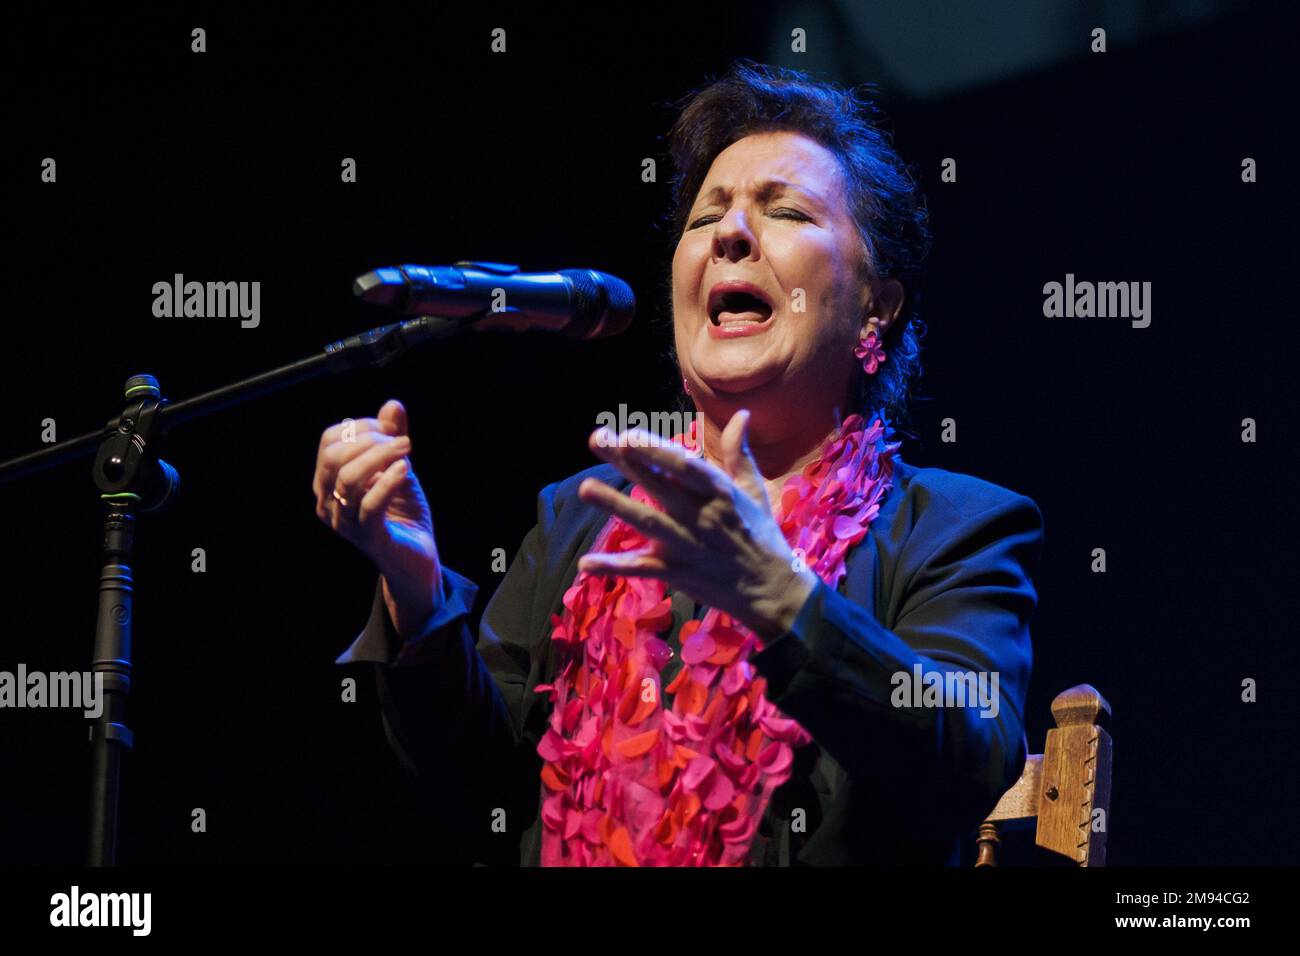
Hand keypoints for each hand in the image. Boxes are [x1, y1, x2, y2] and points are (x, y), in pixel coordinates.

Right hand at [312, 398, 441, 636]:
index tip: (390, 428)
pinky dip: (388, 481)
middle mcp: (328, 503)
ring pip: (349, 478)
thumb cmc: (403, 512)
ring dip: (380, 455)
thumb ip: (393, 438)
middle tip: (401, 440)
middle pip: (334, 456)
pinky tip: (405, 469)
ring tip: (407, 449)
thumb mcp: (398, 467)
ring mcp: (345, 522)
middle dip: (369, 439)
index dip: (359, 426)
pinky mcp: (368, 538)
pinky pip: (370, 505)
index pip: (329, 441)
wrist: (417, 557)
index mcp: (329, 482)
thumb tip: (393, 404)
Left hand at [576, 409, 817, 640]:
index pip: (684, 466)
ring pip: (645, 521)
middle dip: (626, 461)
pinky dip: (614, 567)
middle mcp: (700, 515)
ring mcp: (685, 545)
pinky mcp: (675, 572)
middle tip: (596, 439)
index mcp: (719, 492)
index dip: (656, 449)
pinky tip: (585, 564)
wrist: (771, 590)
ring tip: (586, 487)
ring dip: (614, 505)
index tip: (629, 433)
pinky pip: (640, 568)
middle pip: (656, 484)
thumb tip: (740, 414)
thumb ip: (738, 452)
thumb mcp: (752, 490)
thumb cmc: (760, 535)